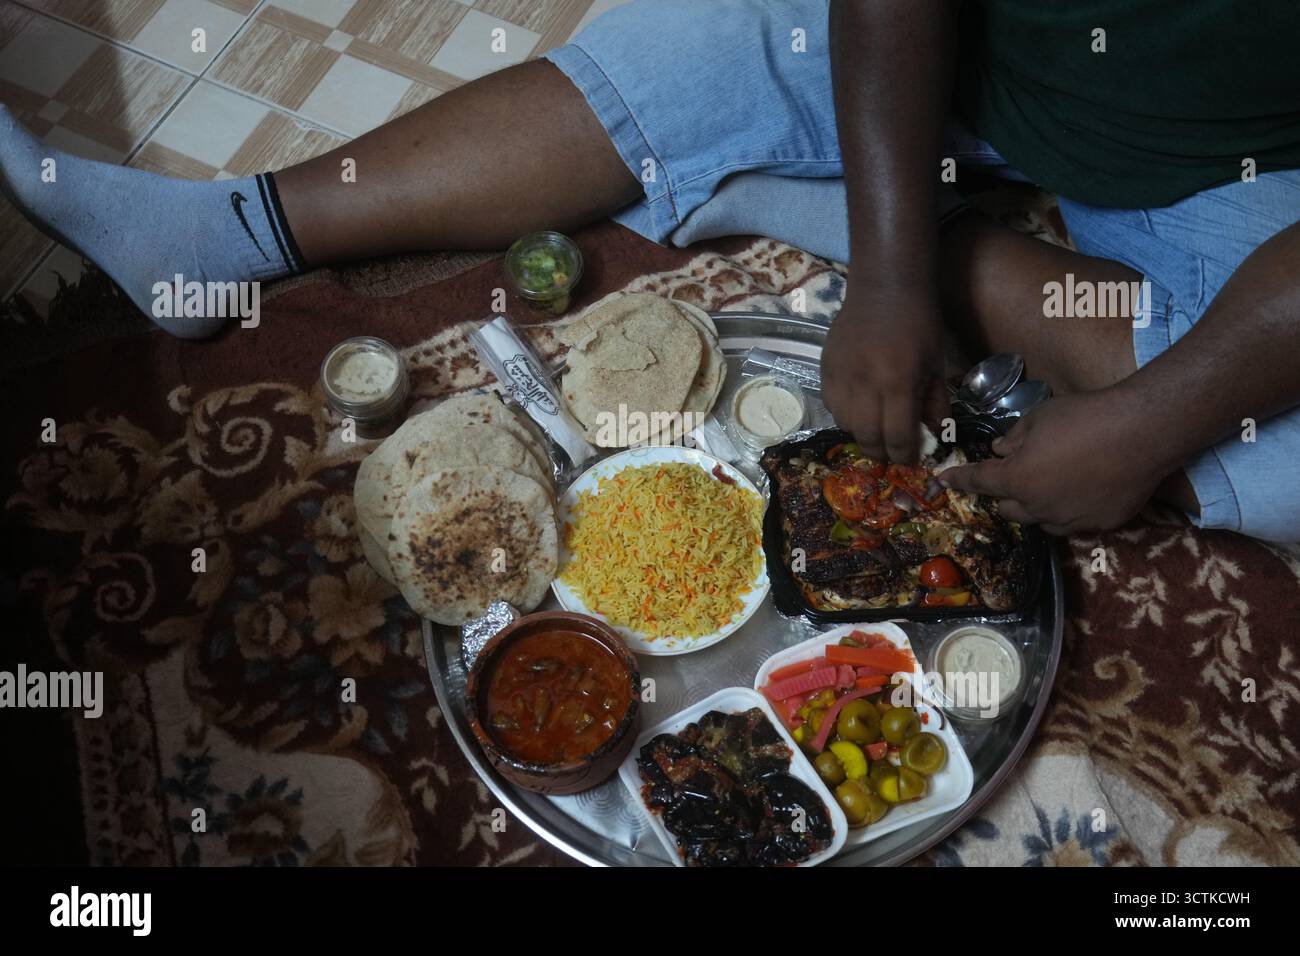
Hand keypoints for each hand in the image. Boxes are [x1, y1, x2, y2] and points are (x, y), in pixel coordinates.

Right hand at [822, 283, 948, 462]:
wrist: (884, 288)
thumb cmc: (918, 324)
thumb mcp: (936, 365)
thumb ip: (935, 404)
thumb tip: (934, 436)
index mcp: (899, 382)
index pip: (898, 435)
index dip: (904, 455)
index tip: (910, 460)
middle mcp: (866, 383)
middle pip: (868, 437)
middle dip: (881, 453)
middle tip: (890, 454)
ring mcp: (841, 376)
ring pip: (845, 424)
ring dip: (862, 434)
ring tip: (875, 431)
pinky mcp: (825, 368)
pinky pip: (831, 405)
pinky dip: (845, 415)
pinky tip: (858, 409)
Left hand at [939, 389, 1166, 534]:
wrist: (1141, 432)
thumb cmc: (1084, 417)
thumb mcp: (1039, 417)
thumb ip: (1015, 437)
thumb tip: (1001, 450)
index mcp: (1017, 479)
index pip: (979, 482)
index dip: (958, 479)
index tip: (943, 481)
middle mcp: (1039, 507)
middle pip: (1008, 510)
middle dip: (1004, 495)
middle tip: (1015, 475)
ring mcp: (1071, 520)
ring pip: (1042, 521)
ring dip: (1037, 506)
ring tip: (1051, 483)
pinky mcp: (1101, 524)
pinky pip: (1075, 522)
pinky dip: (1071, 509)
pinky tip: (1084, 489)